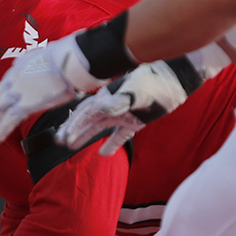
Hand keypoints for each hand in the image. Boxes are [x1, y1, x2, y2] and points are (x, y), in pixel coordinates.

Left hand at [0, 32, 108, 143]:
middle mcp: (13, 80)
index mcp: (17, 69)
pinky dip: (1, 129)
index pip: (1, 87)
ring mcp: (18, 91)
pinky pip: (9, 119)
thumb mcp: (39, 55)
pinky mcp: (26, 104)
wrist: (68, 61)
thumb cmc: (62, 58)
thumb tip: (23, 65)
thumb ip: (29, 63)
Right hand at [56, 61, 191, 153]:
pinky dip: (111, 144)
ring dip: (85, 136)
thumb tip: (101, 108)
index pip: (86, 113)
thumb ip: (120, 100)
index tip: (65, 137)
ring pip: (98, 127)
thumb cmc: (155, 82)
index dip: (74, 125)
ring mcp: (122, 114)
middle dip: (73, 129)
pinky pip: (119, 135)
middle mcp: (111, 106)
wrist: (175, 81)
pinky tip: (104, 154)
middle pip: (87, 119)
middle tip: (60, 141)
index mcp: (107, 97)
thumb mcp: (138, 90)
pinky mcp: (134, 122)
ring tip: (71, 146)